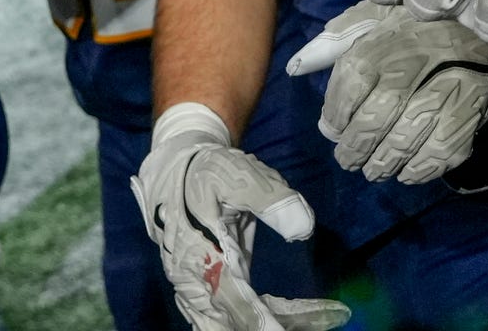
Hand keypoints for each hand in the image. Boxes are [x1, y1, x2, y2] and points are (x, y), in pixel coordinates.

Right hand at [130, 103, 348, 330]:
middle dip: (265, 326)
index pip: (232, 296)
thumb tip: (302, 228)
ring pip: (221, 324)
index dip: (260, 318)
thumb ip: (271, 199)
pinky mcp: (201, 289)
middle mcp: (190, 278)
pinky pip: (221, 317)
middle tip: (311, 325)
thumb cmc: (210, 172)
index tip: (288, 328)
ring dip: (259, 325)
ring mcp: (192, 287)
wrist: (176, 173)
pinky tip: (280, 325)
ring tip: (303, 326)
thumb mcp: (240, 174)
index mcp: (199, 251)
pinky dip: (249, 322)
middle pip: (227, 320)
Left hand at [285, 3, 487, 184]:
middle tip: (350, 159)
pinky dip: (421, 168)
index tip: (333, 128)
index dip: (336, 113)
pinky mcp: (474, 109)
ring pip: (408, 137)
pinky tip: (409, 171)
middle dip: (357, 147)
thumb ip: (338, 38)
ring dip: (384, 162)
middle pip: (377, 117)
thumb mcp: (380, 15)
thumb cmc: (425, 23)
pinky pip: (444, 150)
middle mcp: (418, 60)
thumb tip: (298, 66)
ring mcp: (450, 85)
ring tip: (376, 169)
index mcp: (390, 34)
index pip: (352, 81)